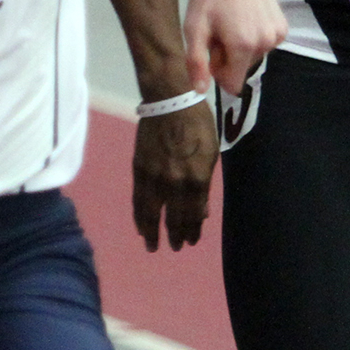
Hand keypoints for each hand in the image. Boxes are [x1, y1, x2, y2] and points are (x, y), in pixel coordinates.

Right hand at [132, 102, 218, 251]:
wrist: (169, 102)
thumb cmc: (198, 124)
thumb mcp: (210, 154)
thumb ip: (204, 185)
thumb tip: (202, 212)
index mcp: (197, 179)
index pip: (194, 215)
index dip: (192, 230)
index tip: (191, 241)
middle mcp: (175, 183)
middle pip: (174, 218)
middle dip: (176, 236)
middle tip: (176, 247)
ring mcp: (155, 178)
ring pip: (152, 214)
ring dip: (153, 233)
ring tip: (154, 246)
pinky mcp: (139, 170)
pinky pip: (138, 200)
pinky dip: (140, 217)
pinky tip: (141, 227)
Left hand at [183, 0, 286, 94]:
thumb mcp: (194, 28)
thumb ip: (196, 63)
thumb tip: (199, 91)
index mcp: (244, 46)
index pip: (232, 84)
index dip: (217, 72)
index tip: (211, 50)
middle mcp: (266, 44)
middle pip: (242, 69)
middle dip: (228, 56)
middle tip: (219, 29)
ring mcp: (277, 35)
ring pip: (253, 57)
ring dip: (240, 46)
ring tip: (232, 20)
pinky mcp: (283, 27)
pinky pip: (264, 44)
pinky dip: (253, 36)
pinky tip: (245, 16)